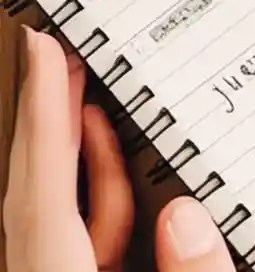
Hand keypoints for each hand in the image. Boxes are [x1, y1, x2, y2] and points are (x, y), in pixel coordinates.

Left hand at [5, 27, 236, 270]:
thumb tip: (189, 217)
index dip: (46, 114)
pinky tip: (119, 162)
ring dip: (82, 149)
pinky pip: (83, 229)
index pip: (46, 190)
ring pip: (62, 206)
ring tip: (92, 93)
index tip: (45, 53)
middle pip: (40, 187)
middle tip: (57, 52)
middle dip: (51, 113)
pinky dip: (101, 191)